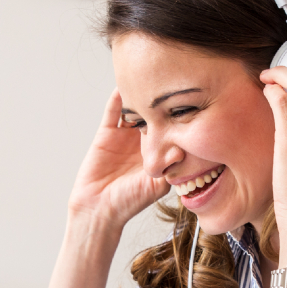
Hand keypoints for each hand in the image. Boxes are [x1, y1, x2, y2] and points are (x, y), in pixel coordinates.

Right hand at [68, 89, 169, 230]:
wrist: (99, 209)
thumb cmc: (129, 202)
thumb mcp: (156, 186)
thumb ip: (169, 168)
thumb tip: (181, 149)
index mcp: (157, 152)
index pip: (169, 128)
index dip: (176, 116)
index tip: (187, 100)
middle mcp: (142, 141)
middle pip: (153, 114)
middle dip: (160, 101)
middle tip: (170, 83)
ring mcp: (124, 136)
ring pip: (134, 110)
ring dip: (140, 97)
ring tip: (149, 79)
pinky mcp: (106, 134)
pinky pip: (113, 112)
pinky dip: (117, 99)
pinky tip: (124, 86)